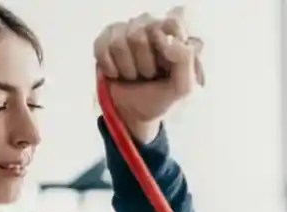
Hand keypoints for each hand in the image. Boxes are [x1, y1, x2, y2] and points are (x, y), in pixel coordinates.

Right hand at [93, 7, 205, 142]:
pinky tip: (118, 75)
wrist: (135, 113)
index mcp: (173, 33)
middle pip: (141, 32)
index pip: (171, 23)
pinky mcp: (105, 40)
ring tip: (135, 76)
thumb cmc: (162, 97)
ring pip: (120, 42)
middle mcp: (150, 26)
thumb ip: (185, 60)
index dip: (167, 46)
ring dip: (128, 69)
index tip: (167, 66)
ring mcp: (126, 31)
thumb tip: (167, 41)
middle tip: (150, 75)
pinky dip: (111, 69)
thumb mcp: (183, 87)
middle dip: (145, 64)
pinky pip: (102, 48)